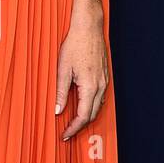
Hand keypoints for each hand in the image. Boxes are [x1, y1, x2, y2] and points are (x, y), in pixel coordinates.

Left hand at [55, 0, 107, 140]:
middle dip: (80, 126)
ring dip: (86, 117)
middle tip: (66, 132)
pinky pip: (100, 97)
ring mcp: (105, 81)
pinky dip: (91, 106)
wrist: (89, 27)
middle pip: (93, 115)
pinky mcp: (105, 76)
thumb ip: (61, 92)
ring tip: (72, 122)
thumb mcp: (63, 69)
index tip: (64, 135)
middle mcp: (101, 86)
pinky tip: (81, 106)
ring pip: (98, 107)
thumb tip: (58, 110)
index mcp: (90, 86)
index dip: (74, 128)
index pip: (83, 116)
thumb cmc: (75, 44)